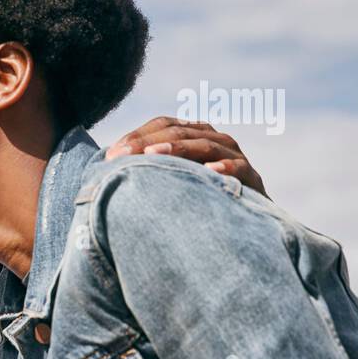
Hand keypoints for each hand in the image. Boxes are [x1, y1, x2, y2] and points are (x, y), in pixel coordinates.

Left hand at [106, 117, 267, 197]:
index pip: (164, 125)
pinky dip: (225, 168)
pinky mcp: (253, 182)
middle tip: (121, 156)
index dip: (137, 136)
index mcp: (195, 137)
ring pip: (208, 145)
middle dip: (149, 143)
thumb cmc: (194, 206)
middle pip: (182, 132)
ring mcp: (237, 159)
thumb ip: (144, 171)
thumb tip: (103, 165)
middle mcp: (216, 142)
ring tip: (152, 156)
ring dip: (180, 149)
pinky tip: (208, 171)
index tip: (110, 155)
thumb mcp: (166, 185)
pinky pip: (241, 169)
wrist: (242, 233)